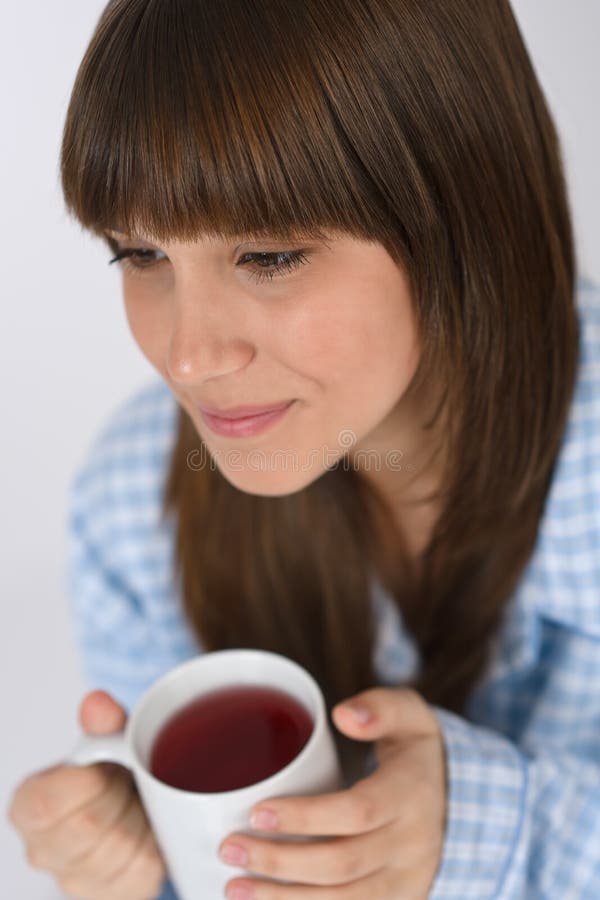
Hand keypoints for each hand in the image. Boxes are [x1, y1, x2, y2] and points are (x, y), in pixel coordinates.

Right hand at [7, 690, 165, 899]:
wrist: (134, 806)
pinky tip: (151, 831)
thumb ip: (103, 723)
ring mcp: (74, 881)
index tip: (107, 768)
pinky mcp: (109, 897)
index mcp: (30, 805)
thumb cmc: (114, 769)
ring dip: (142, 821)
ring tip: (142, 804)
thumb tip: (97, 702)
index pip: (45, 805)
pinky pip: (140, 874)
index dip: (83, 785)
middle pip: (88, 828)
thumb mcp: (111, 738)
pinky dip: (156, 846)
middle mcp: (43, 849)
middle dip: (121, 798)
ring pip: (119, 851)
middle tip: (133, 782)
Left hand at [218, 687, 445, 899]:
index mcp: (410, 795)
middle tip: (230, 849)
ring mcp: (407, 881)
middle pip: (342, 865)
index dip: (305, 817)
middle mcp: (412, 845)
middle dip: (281, 863)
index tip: (256, 811)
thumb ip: (380, 708)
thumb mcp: (410, 716)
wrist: (460, 801)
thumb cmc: (416, 752)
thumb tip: (342, 715)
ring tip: (233, 889)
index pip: (357, 813)